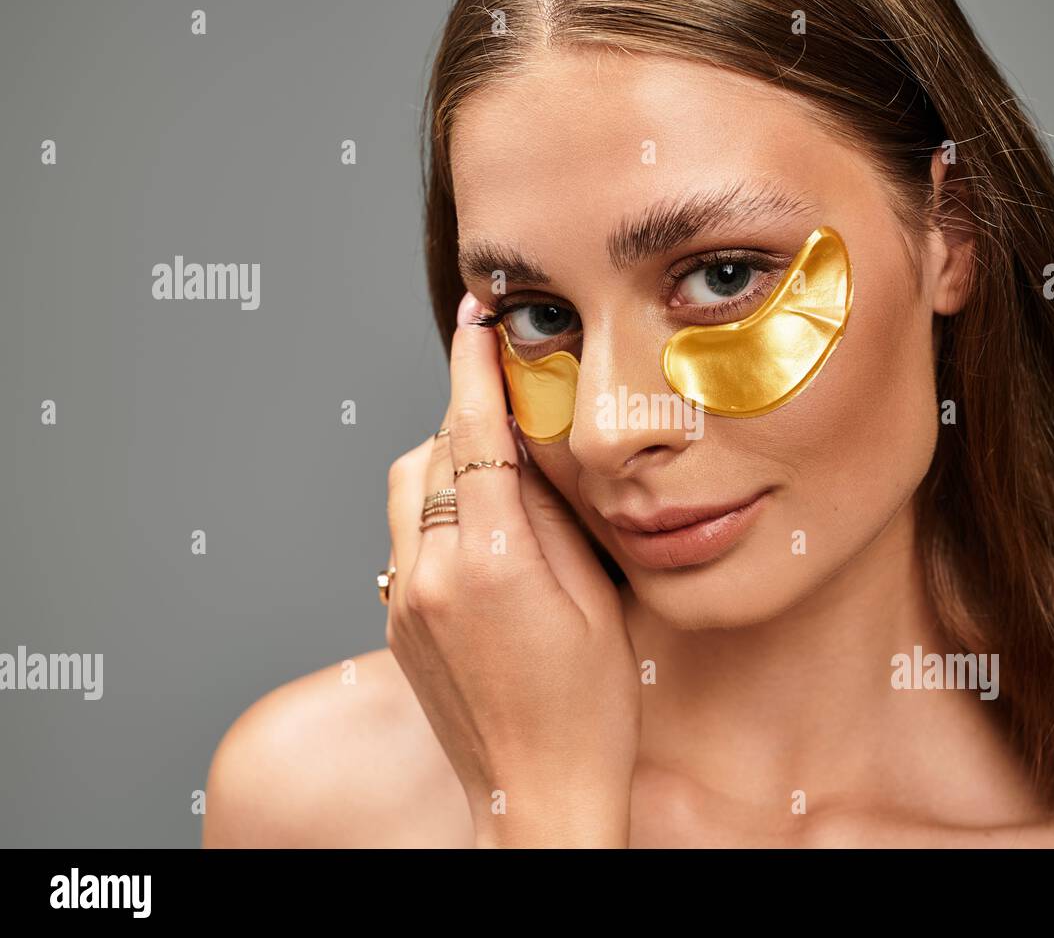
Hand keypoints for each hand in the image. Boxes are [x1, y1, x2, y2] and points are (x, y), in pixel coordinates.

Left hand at [384, 291, 639, 846]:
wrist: (537, 798)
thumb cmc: (587, 711)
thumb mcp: (596, 601)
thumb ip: (553, 519)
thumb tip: (525, 454)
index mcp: (491, 563)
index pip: (473, 435)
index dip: (474, 367)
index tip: (476, 317)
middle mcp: (430, 575)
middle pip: (429, 453)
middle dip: (465, 421)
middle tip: (515, 418)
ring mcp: (403, 602)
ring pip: (406, 491)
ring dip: (446, 467)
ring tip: (501, 484)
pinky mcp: (394, 623)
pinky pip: (404, 538)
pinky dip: (436, 516)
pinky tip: (485, 543)